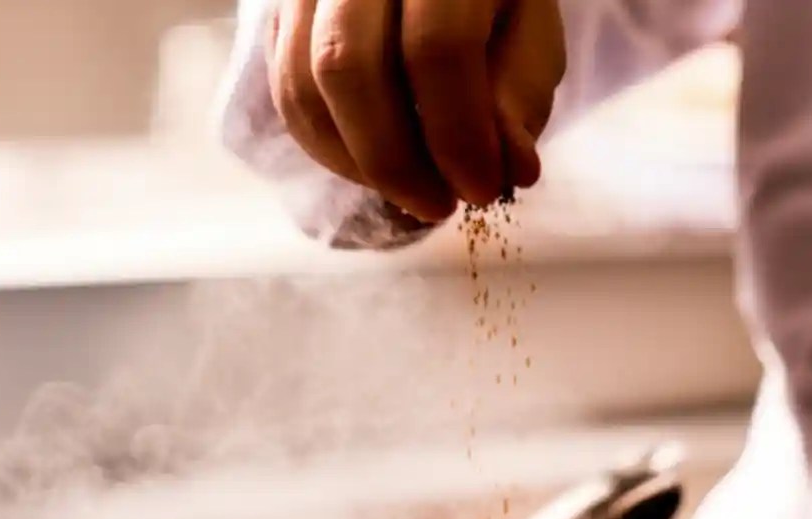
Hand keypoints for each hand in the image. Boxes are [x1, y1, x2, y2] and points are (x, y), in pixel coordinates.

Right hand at [266, 0, 564, 219]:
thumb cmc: (487, 4)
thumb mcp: (529, 37)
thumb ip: (518, 96)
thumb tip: (510, 171)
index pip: (436, 45)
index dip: (456, 132)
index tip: (479, 190)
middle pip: (348, 64)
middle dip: (391, 158)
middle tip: (436, 205)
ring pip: (302, 83)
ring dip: (353, 161)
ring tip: (407, 191)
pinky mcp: (281, 16)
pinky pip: (285, 91)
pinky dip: (326, 146)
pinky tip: (370, 165)